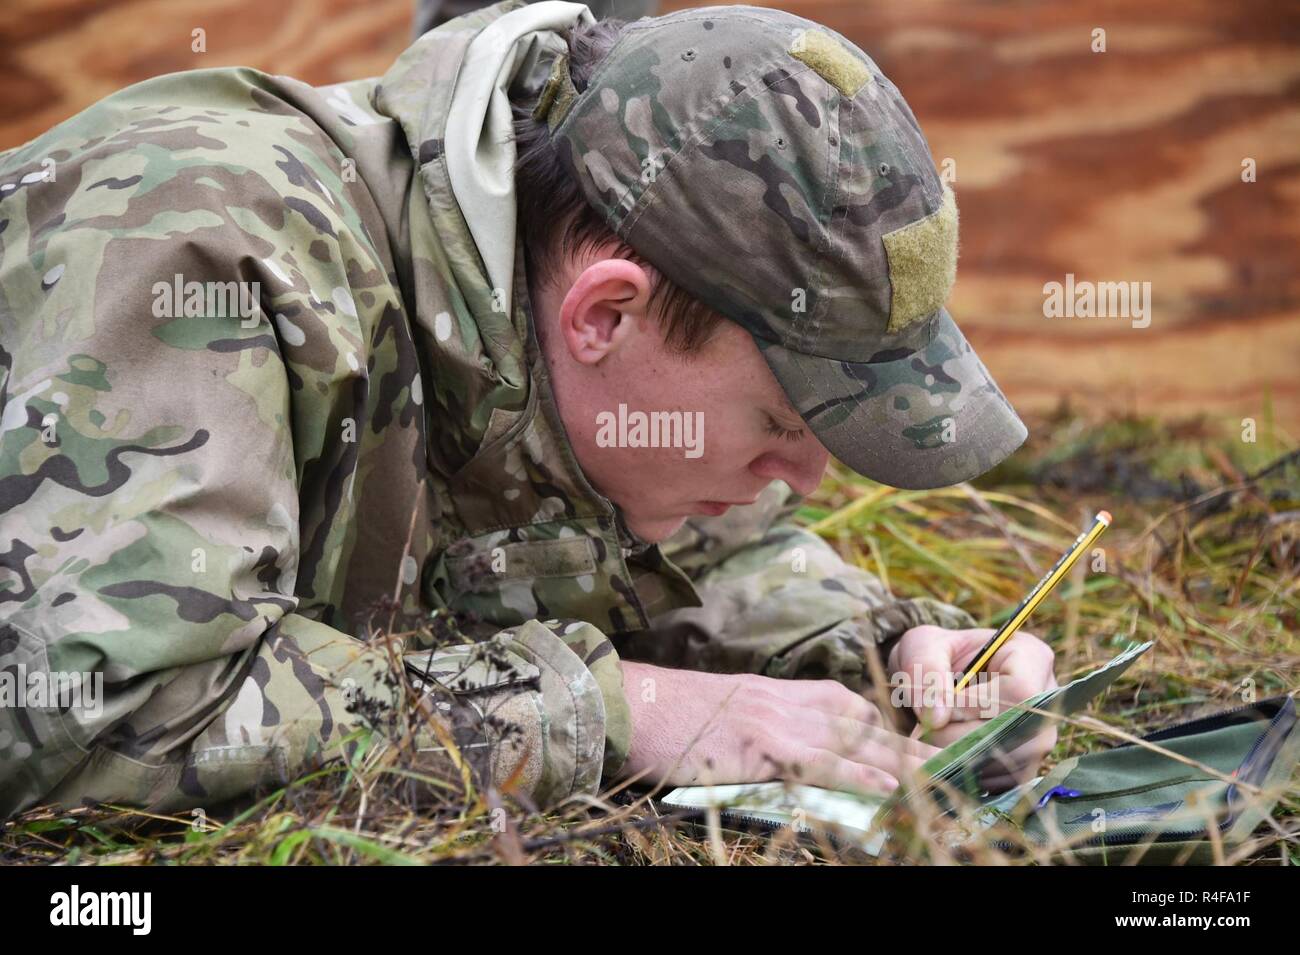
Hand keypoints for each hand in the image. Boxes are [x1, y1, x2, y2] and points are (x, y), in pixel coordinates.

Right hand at [615, 662, 937, 795]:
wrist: (632, 703)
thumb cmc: (677, 717)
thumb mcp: (736, 715)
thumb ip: (776, 730)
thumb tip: (809, 761)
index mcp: (788, 694)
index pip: (858, 709)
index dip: (898, 732)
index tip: (934, 750)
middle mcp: (791, 702)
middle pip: (869, 725)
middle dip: (916, 747)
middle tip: (963, 765)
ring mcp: (778, 722)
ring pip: (856, 742)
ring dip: (905, 763)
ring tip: (948, 780)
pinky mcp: (759, 746)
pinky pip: (817, 762)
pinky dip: (855, 775)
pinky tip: (888, 789)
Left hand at [888, 626, 1058, 790]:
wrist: (931, 680)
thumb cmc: (931, 656)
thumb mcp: (921, 647)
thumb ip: (927, 672)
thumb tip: (938, 717)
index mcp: (1030, 656)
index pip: (1020, 690)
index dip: (975, 705)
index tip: (938, 710)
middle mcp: (1046, 700)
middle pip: (1015, 731)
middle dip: (959, 737)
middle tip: (920, 733)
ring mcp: (1039, 736)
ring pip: (1009, 762)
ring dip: (958, 759)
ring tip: (926, 745)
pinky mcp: (1024, 766)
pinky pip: (1000, 783)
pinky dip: (965, 775)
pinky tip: (938, 760)